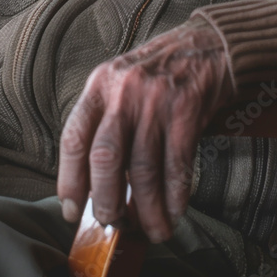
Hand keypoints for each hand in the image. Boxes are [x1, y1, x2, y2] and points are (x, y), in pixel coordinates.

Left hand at [57, 20, 233, 243]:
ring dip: (147, 210)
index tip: (71, 210)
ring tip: (151, 230)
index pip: (74, 138)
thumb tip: (94, 184)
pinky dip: (175, 197)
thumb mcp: (120, 82)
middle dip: (107, 202)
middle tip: (112, 224)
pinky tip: (174, 212)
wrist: (208, 46)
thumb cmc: (158, 72)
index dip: (69, 180)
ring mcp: (155, 102)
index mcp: (100, 85)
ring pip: (143, 170)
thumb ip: (104, 121)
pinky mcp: (186, 113)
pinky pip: (176, 167)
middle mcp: (124, 92)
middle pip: (106, 159)